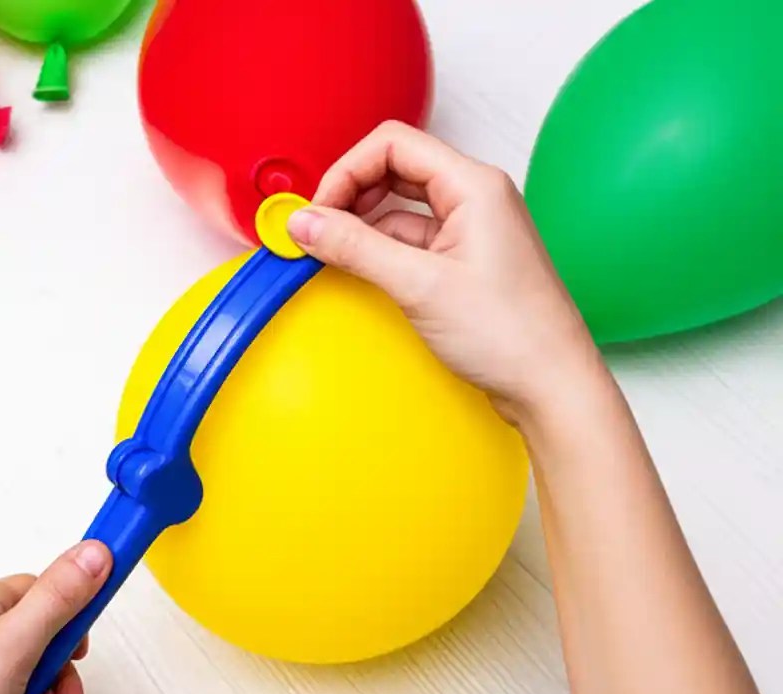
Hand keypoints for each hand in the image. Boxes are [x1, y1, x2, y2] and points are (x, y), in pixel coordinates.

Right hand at [287, 121, 604, 422]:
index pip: (393, 145)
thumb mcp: (419, 285)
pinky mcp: (463, 260)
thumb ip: (355, 248)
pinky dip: (379, 250)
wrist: (551, 386)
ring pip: (399, 206)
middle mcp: (475, 197)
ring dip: (362, 224)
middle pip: (394, 168)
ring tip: (331, 253)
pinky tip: (361, 271)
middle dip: (350, 194)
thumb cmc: (512, 336)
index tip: (318, 211)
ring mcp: (470, 229)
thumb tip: (305, 223)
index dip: (347, 171)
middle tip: (318, 229)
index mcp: (474, 185)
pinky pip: (410, 238)